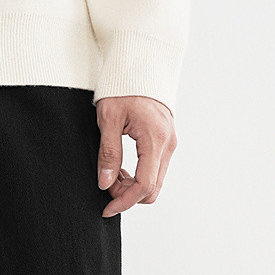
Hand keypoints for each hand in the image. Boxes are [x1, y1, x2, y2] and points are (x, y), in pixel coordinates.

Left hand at [95, 96, 177, 216]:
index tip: (106, 209)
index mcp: (155, 139)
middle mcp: (168, 144)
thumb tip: (105, 183)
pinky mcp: (166, 141)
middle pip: (152, 189)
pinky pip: (155, 169)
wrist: (140, 65)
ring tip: (110, 175)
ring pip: (154, 181)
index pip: (144, 186)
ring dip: (132, 186)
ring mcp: (170, 143)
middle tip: (106, 186)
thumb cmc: (122, 87)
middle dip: (128, 195)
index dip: (124, 202)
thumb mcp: (108, 119)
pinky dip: (138, 176)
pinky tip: (121, 169)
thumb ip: (108, 153)